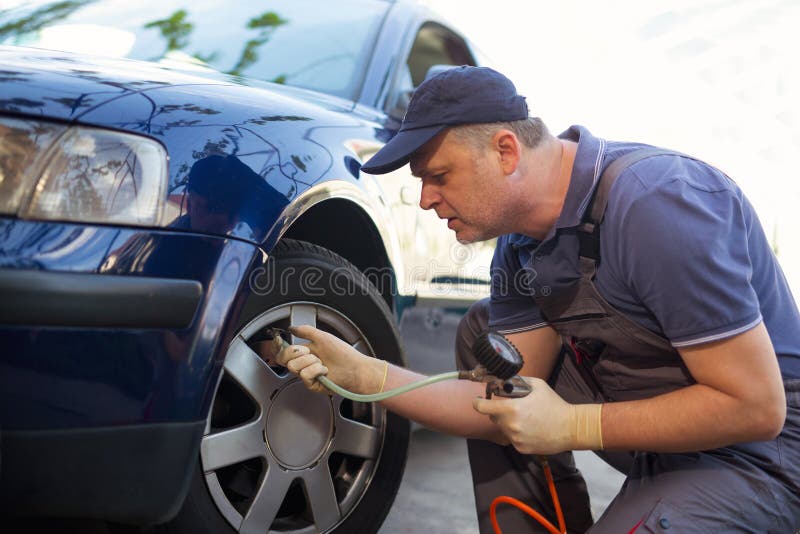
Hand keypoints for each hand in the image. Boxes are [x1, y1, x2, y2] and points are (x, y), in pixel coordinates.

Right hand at [274, 325, 384, 394]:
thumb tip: (292, 328)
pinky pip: (304, 375)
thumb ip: (306, 331)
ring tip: (322, 363)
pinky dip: (316, 370)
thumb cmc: (344, 354)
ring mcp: (308, 375)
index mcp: (306, 352)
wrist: (355, 369)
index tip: (284, 342)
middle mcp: (305, 364)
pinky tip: (324, 371)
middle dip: (298, 352)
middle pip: (284, 359)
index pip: (285, 351)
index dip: (282, 347)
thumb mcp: (324, 337)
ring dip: (310, 361)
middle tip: (311, 353)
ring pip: (294, 367)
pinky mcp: (311, 384)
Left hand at [472, 377, 602, 454]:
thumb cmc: (554, 404)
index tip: (477, 400)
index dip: (478, 403)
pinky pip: (512, 438)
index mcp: (512, 409)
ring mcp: (516, 439)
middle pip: (494, 417)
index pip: (483, 407)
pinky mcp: (521, 449)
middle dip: (499, 410)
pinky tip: (531, 428)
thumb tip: (504, 381)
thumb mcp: (537, 385)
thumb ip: (518, 382)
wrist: (571, 428)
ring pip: (503, 428)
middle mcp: (511, 426)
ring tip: (526, 418)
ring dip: (508, 422)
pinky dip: (517, 433)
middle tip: (512, 406)